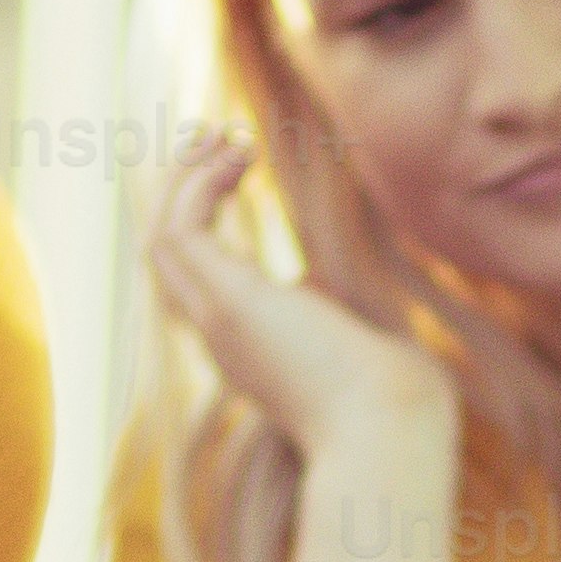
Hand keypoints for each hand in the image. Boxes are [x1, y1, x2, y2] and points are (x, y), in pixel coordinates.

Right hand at [141, 129, 454, 473]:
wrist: (391, 428)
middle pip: (167, 252)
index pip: (200, 274)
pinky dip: (200, 184)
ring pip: (162, 237)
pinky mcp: (225, 302)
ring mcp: (216, 320)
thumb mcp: (358, 339)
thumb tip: (325, 282)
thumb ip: (333, 308)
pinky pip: (181, 228)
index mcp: (251, 344)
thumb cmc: (397, 397)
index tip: (238, 165)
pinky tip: (240, 154)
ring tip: (223, 133)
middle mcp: (221, 334)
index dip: (206, 215)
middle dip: (182, 188)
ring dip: (184, 178)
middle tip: (213, 136)